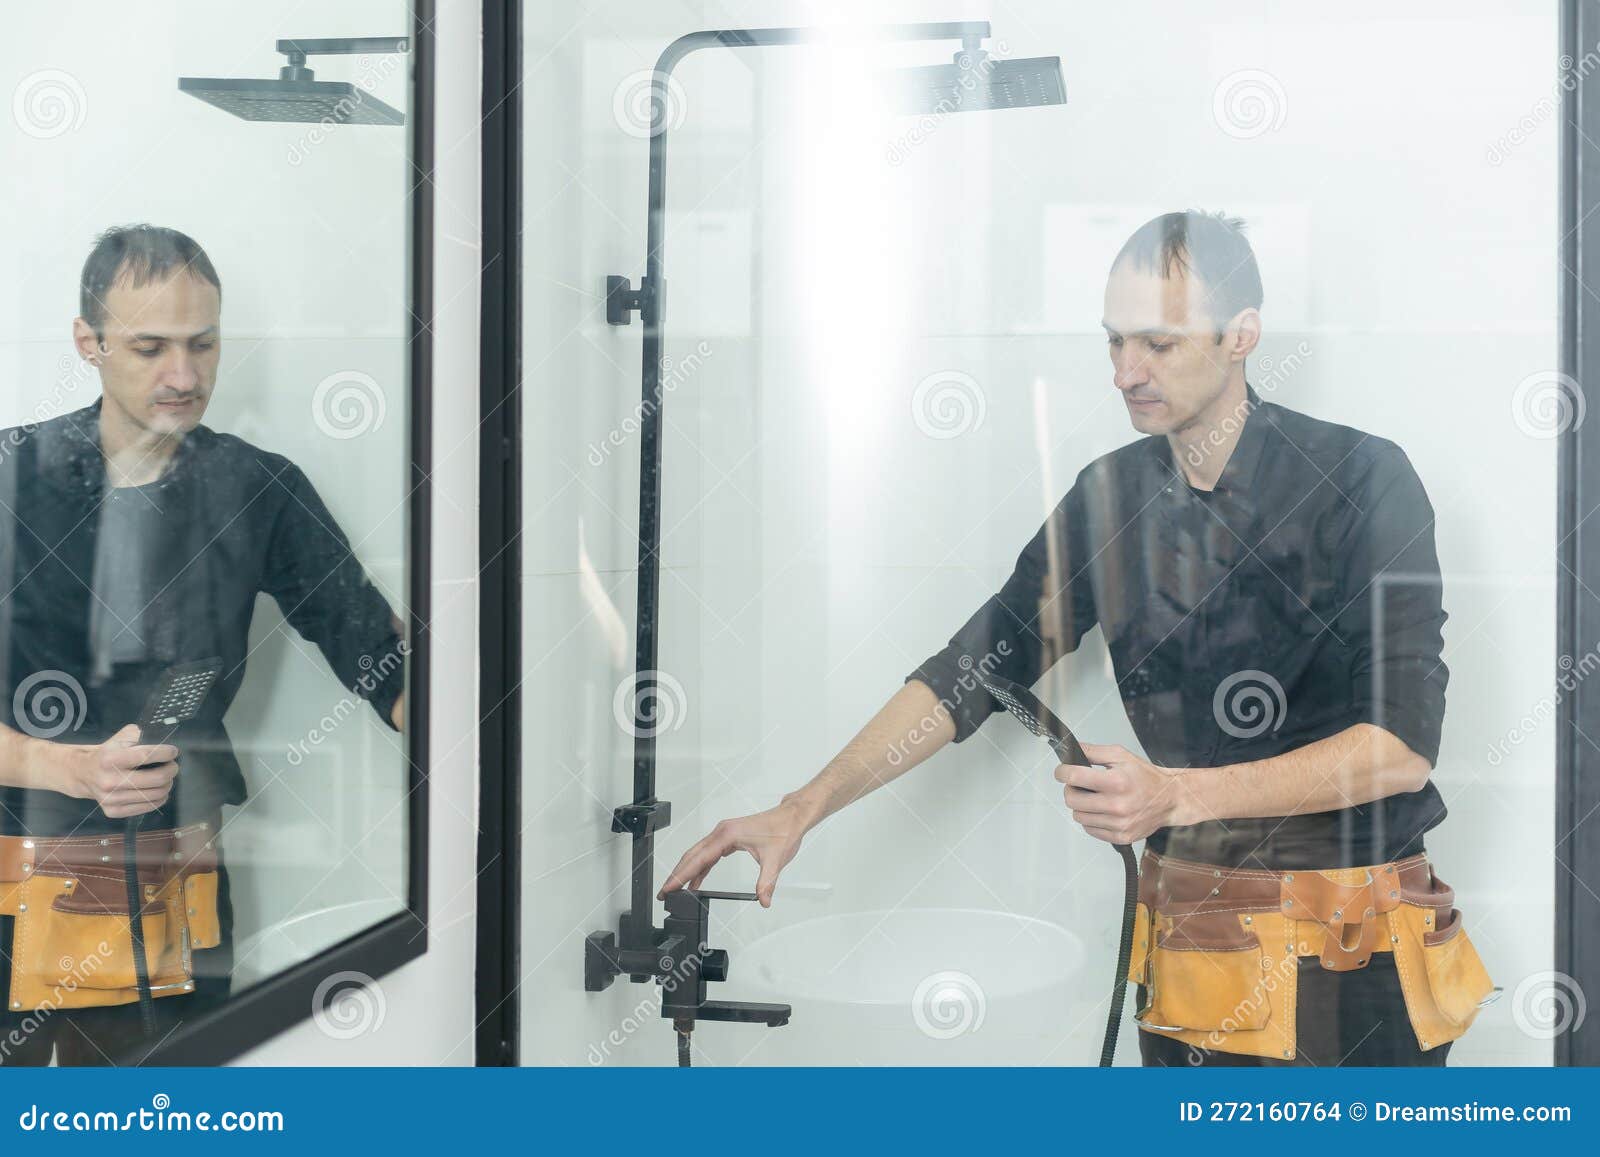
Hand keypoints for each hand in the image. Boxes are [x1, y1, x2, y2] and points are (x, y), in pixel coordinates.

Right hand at [52, 723, 180, 819]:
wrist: (83, 773)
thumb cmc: (108, 753)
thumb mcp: (120, 738)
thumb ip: (140, 735)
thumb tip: (163, 738)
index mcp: (109, 759)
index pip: (146, 756)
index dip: (165, 753)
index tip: (173, 752)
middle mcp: (109, 780)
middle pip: (156, 778)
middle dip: (171, 770)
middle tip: (173, 766)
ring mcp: (111, 799)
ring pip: (155, 794)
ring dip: (167, 785)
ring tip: (166, 778)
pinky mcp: (114, 811)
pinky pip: (148, 807)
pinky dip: (159, 798)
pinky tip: (158, 790)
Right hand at [657, 799, 814, 907]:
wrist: (792, 817)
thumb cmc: (784, 831)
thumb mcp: (775, 860)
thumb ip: (766, 883)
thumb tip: (763, 901)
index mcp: (727, 835)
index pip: (698, 858)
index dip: (681, 875)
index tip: (668, 888)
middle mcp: (722, 832)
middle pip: (692, 855)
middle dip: (677, 875)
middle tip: (664, 893)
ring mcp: (724, 834)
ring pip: (698, 854)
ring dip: (687, 871)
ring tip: (676, 889)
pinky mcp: (729, 838)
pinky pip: (709, 854)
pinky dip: (701, 868)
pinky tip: (697, 881)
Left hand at [1055, 742, 1181, 844]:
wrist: (1169, 799)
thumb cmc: (1145, 777)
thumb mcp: (1120, 756)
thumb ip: (1093, 752)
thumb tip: (1070, 750)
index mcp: (1117, 782)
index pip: (1074, 777)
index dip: (1062, 772)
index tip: (1062, 771)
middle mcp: (1118, 805)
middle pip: (1072, 800)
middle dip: (1071, 789)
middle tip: (1079, 784)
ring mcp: (1119, 824)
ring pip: (1078, 816)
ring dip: (1081, 806)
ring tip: (1094, 798)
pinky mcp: (1121, 837)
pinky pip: (1090, 829)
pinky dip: (1091, 819)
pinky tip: (1102, 810)